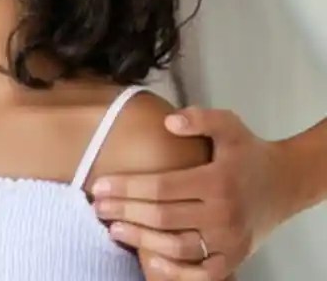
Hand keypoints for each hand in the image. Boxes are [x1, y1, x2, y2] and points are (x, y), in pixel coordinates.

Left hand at [92, 108, 289, 279]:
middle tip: (98, 207)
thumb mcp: (229, 125)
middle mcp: (225, 213)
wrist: (286, 182)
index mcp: (218, 180)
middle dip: (125, 212)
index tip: (100, 186)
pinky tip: (150, 259)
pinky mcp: (235, 258)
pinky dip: (176, 271)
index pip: (162, 186)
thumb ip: (200, 118)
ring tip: (114, 229)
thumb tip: (169, 121)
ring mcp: (230, 240)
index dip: (127, 187)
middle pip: (163, 217)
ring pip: (178, 247)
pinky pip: (202, 273)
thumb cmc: (248, 152)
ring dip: (141, 240)